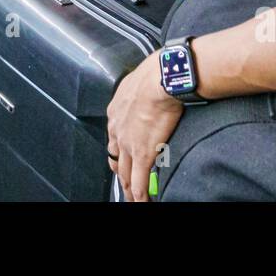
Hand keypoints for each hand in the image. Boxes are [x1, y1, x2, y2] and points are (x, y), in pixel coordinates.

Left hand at [107, 53, 182, 202]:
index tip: (120, 155)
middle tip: (123, 182)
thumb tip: (152, 86)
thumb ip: (141, 89)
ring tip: (132, 198)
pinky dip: (140, 196)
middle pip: (116, 159)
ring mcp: (129, 144)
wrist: (161, 79)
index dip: (117, 149)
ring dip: (129, 189)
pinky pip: (140, 183)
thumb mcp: (140, 79)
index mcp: (117, 111)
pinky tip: (142, 202)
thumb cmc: (156, 73)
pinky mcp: (143, 154)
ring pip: (125, 175)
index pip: (113, 136)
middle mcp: (118, 129)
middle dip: (120, 173)